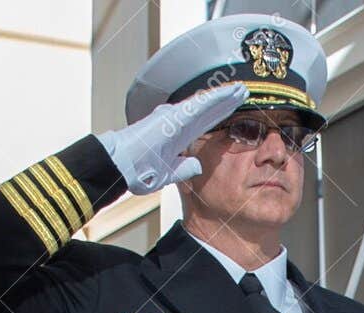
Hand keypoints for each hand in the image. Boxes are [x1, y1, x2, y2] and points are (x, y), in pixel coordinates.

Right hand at [97, 83, 247, 194]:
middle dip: (226, 102)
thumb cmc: (137, 170)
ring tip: (240, 88)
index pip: (205, 123)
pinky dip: (212, 99)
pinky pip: (197, 106)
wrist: (120, 168)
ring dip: (223, 96)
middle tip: (243, 91)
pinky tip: (226, 93)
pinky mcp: (172, 117)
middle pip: (208, 111)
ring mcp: (174, 118)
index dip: (220, 115)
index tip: (235, 109)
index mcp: (178, 136)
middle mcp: (177, 123)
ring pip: (204, 104)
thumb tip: (196, 165)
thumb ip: (182, 168)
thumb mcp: (167, 173)